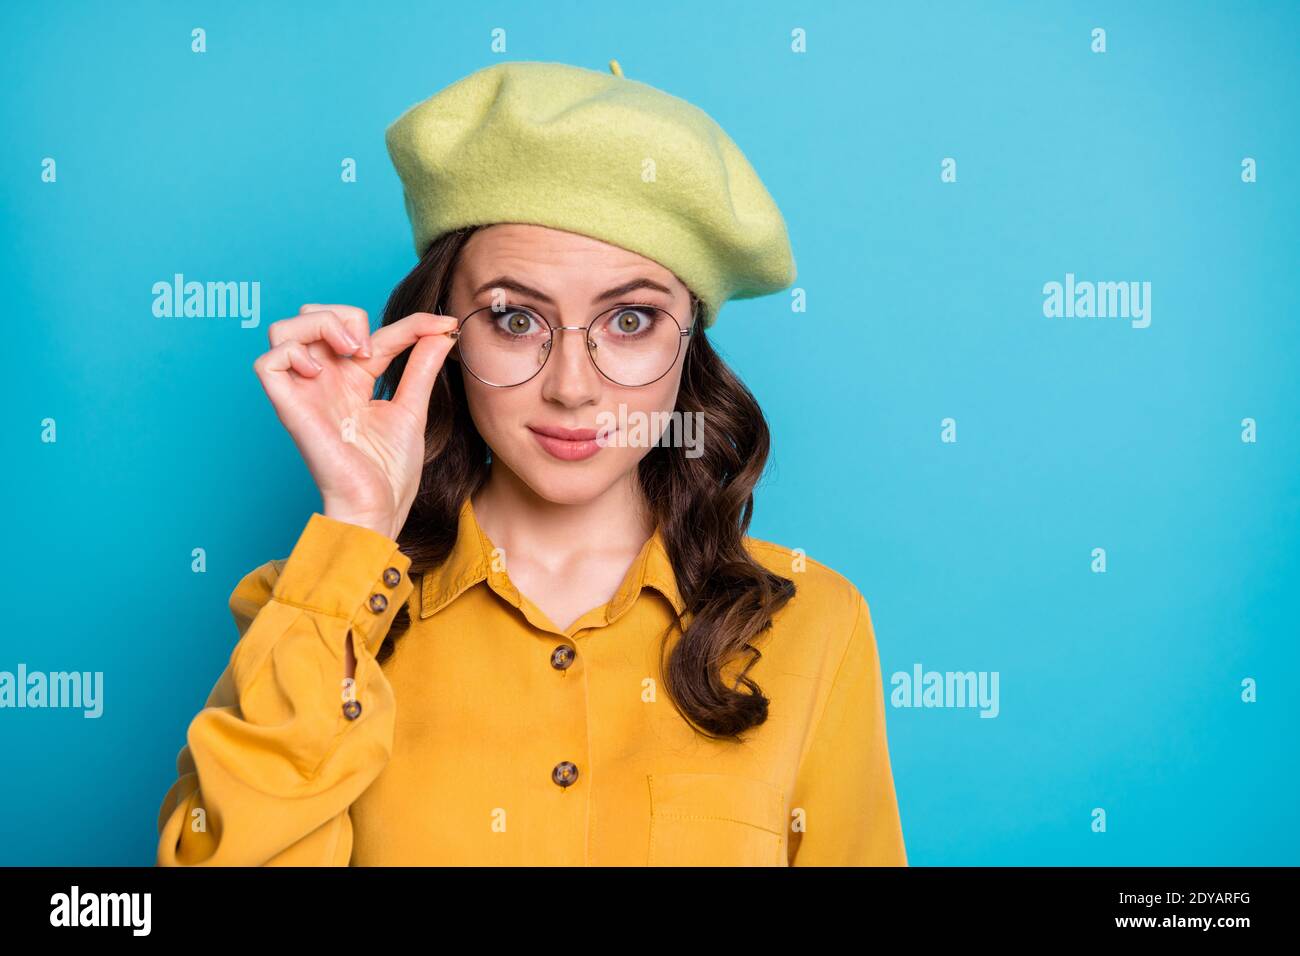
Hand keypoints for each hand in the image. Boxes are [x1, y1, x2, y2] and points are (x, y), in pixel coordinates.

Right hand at [252, 303, 458, 539]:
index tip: (442, 325)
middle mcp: (325, 381)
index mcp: (352, 381)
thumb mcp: (413, 407)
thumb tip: (441, 329)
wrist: (379, 507)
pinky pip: (267, 362)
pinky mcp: (290, 408)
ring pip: (283, 330)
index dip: (408, 323)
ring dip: (319, 324)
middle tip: (371, 348)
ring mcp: (305, 392)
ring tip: (351, 350)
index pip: (370, 332)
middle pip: (310, 316)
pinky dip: (293, 352)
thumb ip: (422, 366)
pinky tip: (322, 371)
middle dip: (343, 313)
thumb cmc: (390, 473)